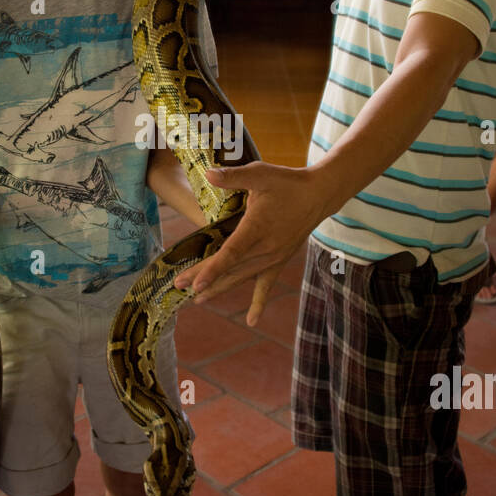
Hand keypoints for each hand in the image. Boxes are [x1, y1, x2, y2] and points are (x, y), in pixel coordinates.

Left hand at [173, 162, 325, 324]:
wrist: (319, 195)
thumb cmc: (288, 182)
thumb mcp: (260, 174)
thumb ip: (233, 177)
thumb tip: (208, 174)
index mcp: (257, 228)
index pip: (231, 254)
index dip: (212, 270)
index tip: (194, 283)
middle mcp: (265, 248)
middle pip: (229, 268)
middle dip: (202, 279)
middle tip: (176, 286)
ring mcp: (273, 258)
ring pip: (241, 277)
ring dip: (219, 288)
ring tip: (196, 300)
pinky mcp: (279, 261)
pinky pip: (266, 286)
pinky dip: (258, 303)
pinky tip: (251, 321)